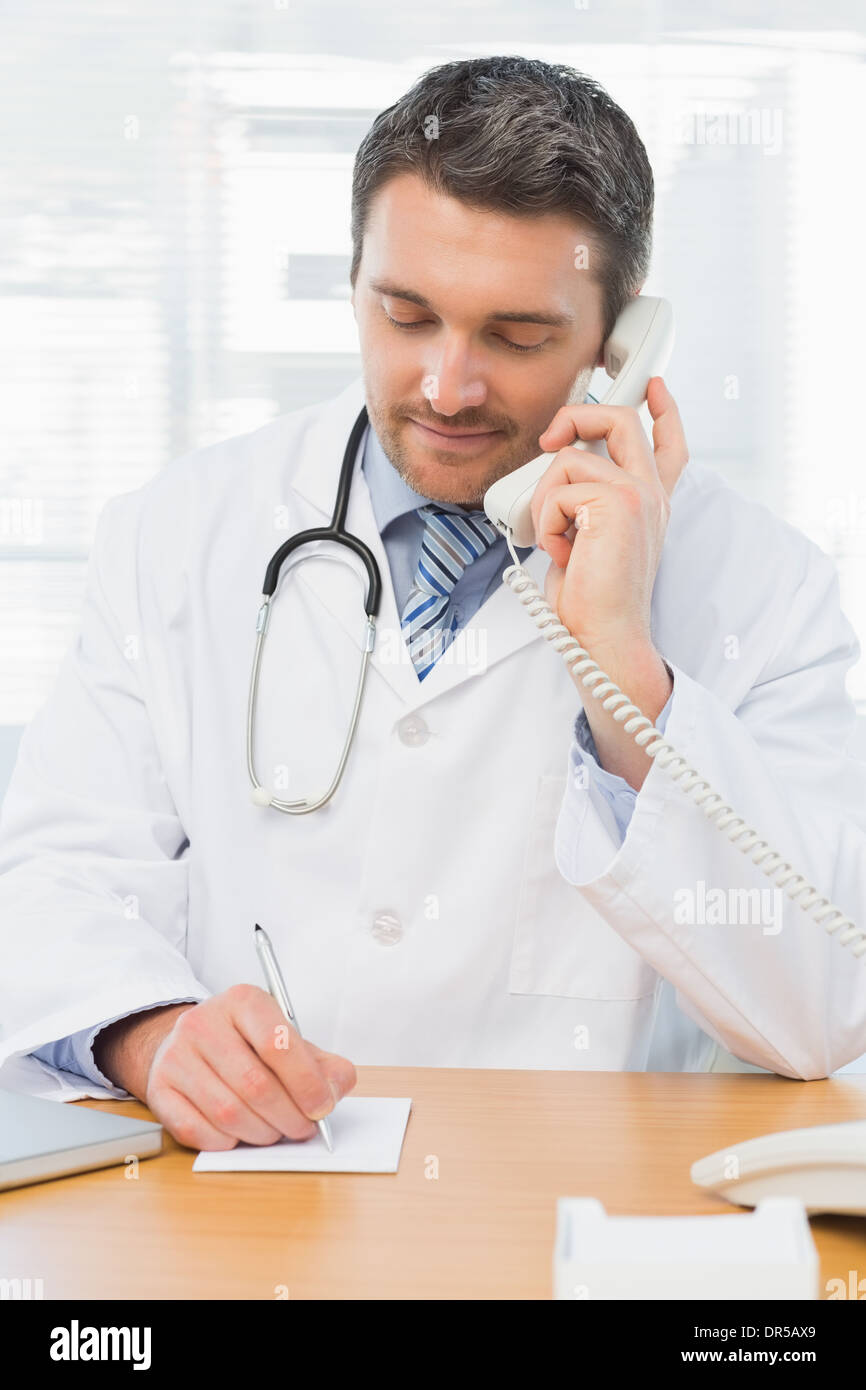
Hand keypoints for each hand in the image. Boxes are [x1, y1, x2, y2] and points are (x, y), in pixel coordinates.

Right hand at [94, 989, 356, 1150]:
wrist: (190, 1043)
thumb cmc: (247, 1044)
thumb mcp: (287, 1039)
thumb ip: (321, 1063)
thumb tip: (335, 1089)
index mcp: (243, 1001)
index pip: (277, 1043)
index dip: (306, 1082)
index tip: (321, 1107)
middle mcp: (203, 1023)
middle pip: (254, 1084)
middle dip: (288, 1116)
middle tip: (302, 1128)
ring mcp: (176, 1056)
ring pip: (228, 1112)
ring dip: (261, 1133)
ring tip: (274, 1131)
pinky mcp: (158, 1089)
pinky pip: (197, 1130)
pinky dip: (226, 1141)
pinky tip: (239, 1133)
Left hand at [530, 376, 687, 663]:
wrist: (604, 635)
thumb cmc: (592, 599)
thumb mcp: (589, 537)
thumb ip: (586, 501)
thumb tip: (556, 469)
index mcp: (650, 502)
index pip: (669, 444)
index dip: (664, 410)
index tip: (656, 387)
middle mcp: (651, 493)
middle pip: (620, 418)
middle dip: (576, 416)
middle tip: (550, 438)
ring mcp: (638, 494)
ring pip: (569, 456)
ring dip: (544, 498)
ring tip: (557, 537)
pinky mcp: (617, 503)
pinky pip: (557, 488)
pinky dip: (545, 521)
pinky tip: (562, 550)